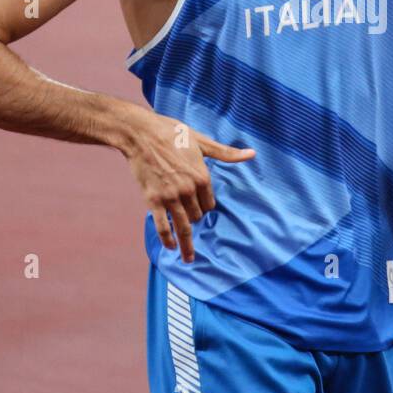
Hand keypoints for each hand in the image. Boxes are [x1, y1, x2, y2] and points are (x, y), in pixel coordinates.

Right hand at [124, 109, 254, 261]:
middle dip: (194, 218)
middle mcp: (189, 190)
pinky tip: (171, 247)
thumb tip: (251, 154)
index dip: (205, 206)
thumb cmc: (172, 134)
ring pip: (183, 226)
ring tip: (188, 258)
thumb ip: (226, 153)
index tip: (199, 207)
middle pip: (197, 215)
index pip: (209, 204)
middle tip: (188, 220)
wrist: (141, 134)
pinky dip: (167, 239)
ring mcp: (171, 198)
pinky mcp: (153, 201)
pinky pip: (162, 226)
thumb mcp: (202, 141)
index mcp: (202, 177)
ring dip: (186, 244)